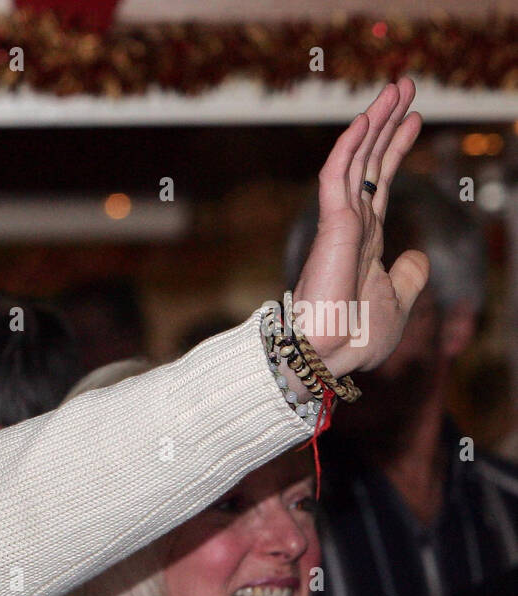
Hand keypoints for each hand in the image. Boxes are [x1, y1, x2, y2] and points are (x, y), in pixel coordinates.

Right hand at [291, 78, 429, 378]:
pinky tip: (363, 120)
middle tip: (404, 86)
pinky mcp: (333, 225)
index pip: (382, 184)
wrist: (331, 355)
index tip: (414, 120)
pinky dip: (350, 147)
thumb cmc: (356, 337)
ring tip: (395, 88)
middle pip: (372, 162)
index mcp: (365, 242)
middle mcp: (353, 226)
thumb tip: (417, 255)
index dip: (397, 149)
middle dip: (388, 123)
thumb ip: (408, 276)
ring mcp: (341, 224)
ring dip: (375, 122)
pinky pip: (339, 177)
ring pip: (357, 161)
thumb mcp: (398, 302)